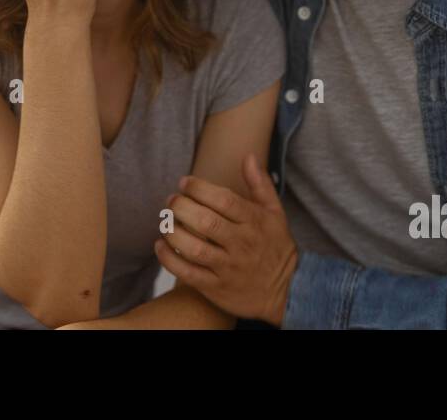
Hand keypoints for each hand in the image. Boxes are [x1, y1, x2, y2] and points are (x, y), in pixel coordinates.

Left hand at [155, 154, 298, 326]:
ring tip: (165, 221)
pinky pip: (188, 274)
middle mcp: (241, 244)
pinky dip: (170, 260)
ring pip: (195, 249)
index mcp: (254, 222)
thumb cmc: (275, 246)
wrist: (286, 291)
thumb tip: (249, 156)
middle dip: (182, 207)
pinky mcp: (216, 288)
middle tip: (171, 200)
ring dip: (173, 232)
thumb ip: (260, 184)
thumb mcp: (275, 213)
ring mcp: (228, 268)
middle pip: (206, 222)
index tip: (184, 182)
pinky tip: (161, 245)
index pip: (224, 200)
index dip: (199, 188)